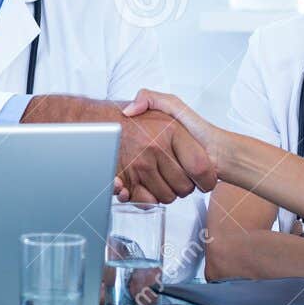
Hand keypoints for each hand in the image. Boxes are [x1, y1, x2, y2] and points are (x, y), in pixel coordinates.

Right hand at [20, 93, 214, 203]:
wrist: (97, 125)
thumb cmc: (135, 119)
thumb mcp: (162, 103)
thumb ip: (172, 107)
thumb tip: (162, 120)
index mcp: (172, 131)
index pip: (201, 167)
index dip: (207, 180)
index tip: (205, 182)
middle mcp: (156, 148)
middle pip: (185, 188)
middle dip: (184, 188)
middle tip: (179, 178)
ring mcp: (140, 165)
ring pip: (166, 197)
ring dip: (166, 194)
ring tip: (160, 180)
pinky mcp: (126, 180)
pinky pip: (145, 201)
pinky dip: (147, 199)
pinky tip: (145, 188)